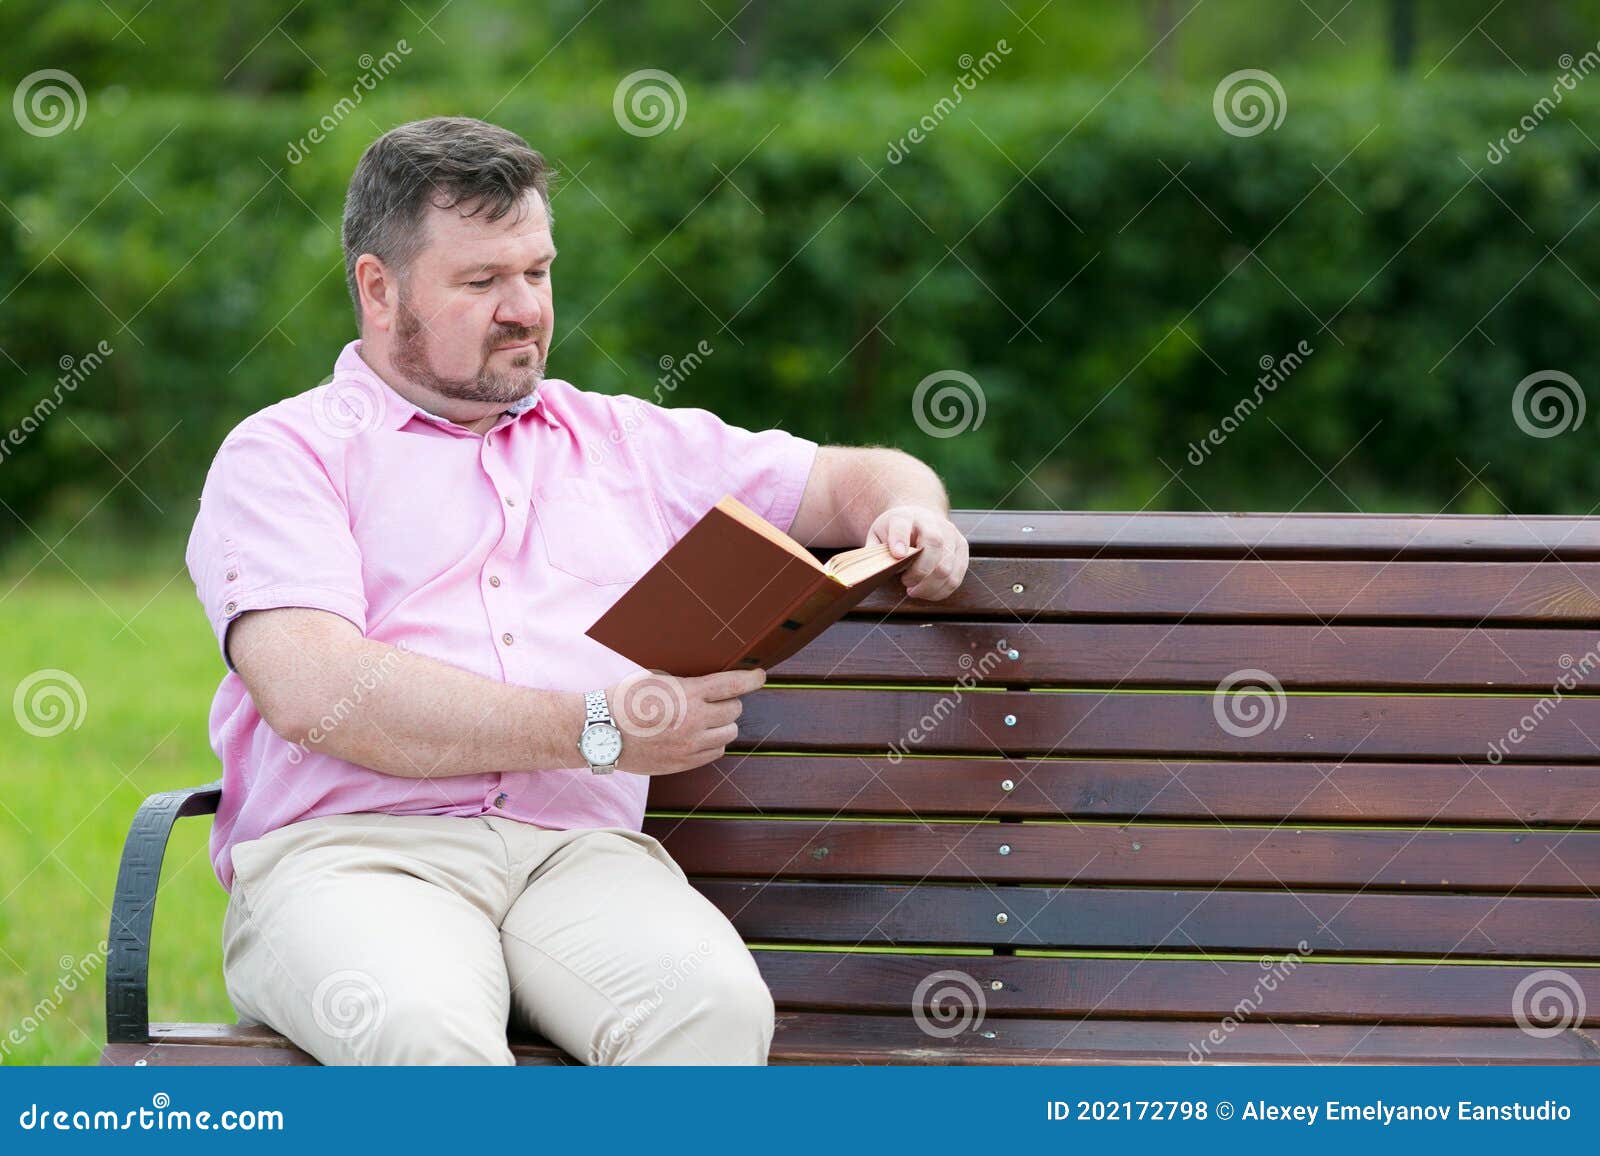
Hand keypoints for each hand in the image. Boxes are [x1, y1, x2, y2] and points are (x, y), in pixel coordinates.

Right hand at [604, 667, 765, 775]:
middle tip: (715, 700)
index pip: (732, 684)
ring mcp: (691, 744)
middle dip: (729, 702)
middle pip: (734, 710)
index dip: (751, 679)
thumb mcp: (657, 679)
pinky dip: (713, 743)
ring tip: (705, 719)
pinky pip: (715, 752)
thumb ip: (687, 682)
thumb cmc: (625, 700)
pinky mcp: (684, 763)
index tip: (760, 676)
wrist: (601, 731)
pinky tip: (698, 736)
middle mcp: (695, 720)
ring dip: (722, 724)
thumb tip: (712, 682)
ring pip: (729, 733)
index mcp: (688, 693)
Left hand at [866, 504, 968, 600]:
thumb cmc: (895, 532)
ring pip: (947, 566)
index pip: (902, 525)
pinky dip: (941, 590)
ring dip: (929, 586)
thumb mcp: (878, 535)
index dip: (899, 539)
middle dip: (919, 572)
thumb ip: (875, 551)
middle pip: (934, 546)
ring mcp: (951, 534)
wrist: (919, 517)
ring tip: (914, 591)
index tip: (897, 555)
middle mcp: (933, 522)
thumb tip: (873, 572)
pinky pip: (956, 576)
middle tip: (906, 583)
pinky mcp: (962, 548)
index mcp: (905, 516)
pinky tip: (927, 592)